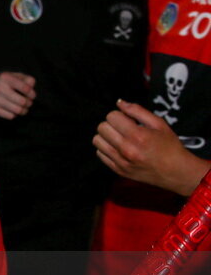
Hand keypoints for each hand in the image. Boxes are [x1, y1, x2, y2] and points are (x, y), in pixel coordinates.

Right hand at [0, 71, 35, 119]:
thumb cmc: (6, 83)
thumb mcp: (16, 76)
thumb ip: (27, 80)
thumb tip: (31, 87)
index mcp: (5, 77)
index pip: (26, 88)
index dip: (32, 94)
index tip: (32, 96)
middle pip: (22, 102)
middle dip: (29, 103)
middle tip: (28, 103)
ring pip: (17, 110)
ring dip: (23, 111)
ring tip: (23, 108)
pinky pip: (10, 116)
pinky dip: (14, 114)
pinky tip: (13, 110)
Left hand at [94, 100, 210, 195]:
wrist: (176, 172)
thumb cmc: (169, 147)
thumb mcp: (159, 124)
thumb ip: (137, 111)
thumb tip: (120, 102)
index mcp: (138, 135)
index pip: (111, 116)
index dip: (119, 115)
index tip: (127, 119)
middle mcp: (127, 149)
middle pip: (102, 127)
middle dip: (111, 124)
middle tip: (123, 128)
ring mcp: (121, 161)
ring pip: (97, 140)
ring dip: (106, 136)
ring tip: (120, 137)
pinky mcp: (118, 170)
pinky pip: (100, 154)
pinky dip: (107, 148)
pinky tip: (119, 148)